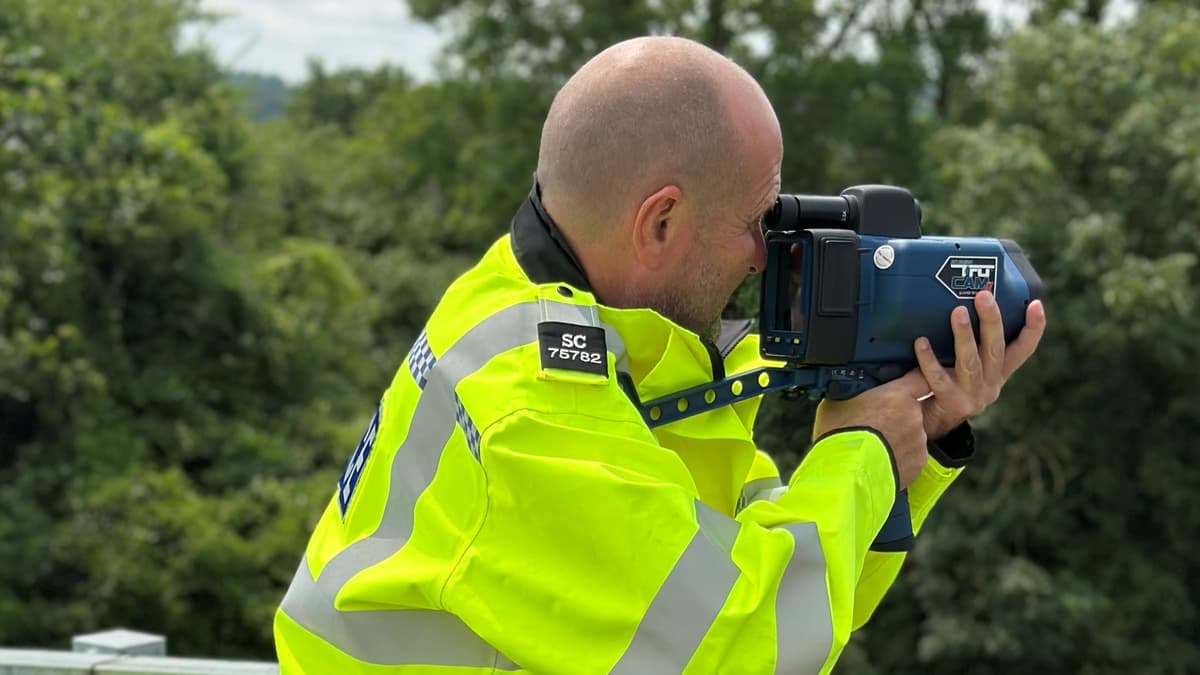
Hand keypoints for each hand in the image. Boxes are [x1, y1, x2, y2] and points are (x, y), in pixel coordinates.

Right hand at [813, 369, 930, 487]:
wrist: (844, 475)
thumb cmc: (838, 438)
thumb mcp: (837, 402)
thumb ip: (856, 392)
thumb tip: (852, 389)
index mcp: (896, 396)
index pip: (919, 378)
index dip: (913, 380)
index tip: (908, 383)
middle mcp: (913, 416)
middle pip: (913, 409)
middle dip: (899, 414)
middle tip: (878, 423)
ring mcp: (918, 442)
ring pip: (913, 433)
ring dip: (900, 437)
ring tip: (876, 446)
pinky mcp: (918, 464)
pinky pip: (912, 454)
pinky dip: (900, 456)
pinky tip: (881, 459)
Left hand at [914, 291, 1046, 439]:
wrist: (933, 422)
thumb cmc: (950, 382)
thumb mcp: (970, 365)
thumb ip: (974, 342)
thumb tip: (963, 298)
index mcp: (1000, 371)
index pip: (1024, 349)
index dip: (1033, 328)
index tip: (1036, 304)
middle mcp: (991, 384)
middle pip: (996, 349)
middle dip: (992, 321)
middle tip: (983, 296)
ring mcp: (972, 395)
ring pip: (970, 362)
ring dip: (964, 336)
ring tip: (957, 312)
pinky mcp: (951, 403)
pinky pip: (938, 378)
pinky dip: (929, 359)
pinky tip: (921, 342)